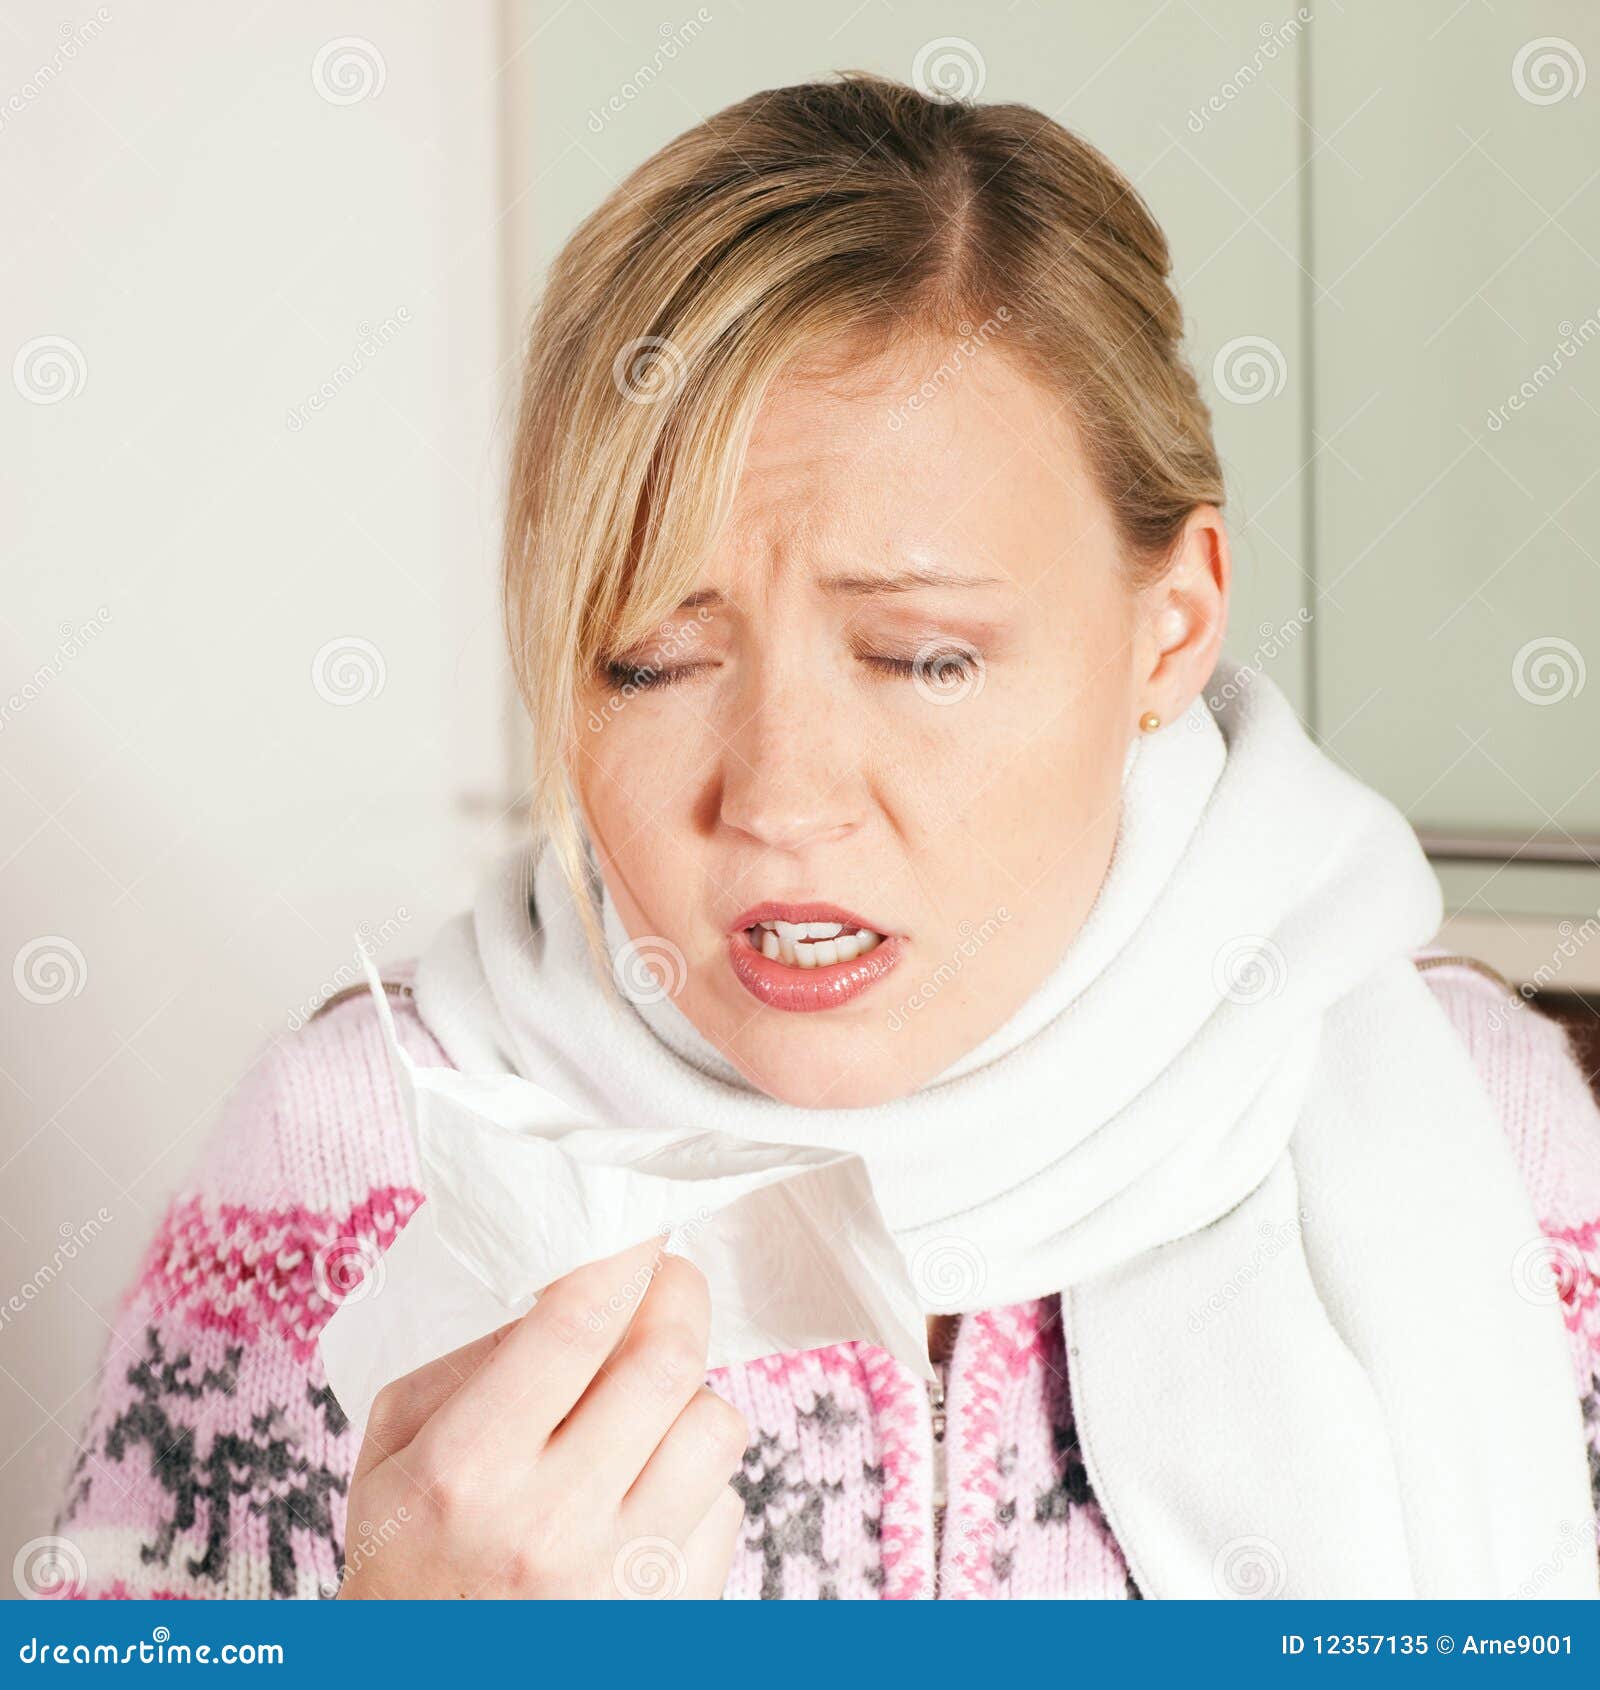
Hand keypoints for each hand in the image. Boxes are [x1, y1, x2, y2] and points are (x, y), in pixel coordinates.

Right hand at [337, 1236, 747, 1597]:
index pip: (578, 1322)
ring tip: (646, 1404)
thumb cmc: (406, 1564)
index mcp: (468, 1470)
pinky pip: (726, 1501)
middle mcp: (552, 1523)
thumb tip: (565, 1283)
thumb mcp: (393, 1452)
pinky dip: (697, 1477)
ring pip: (717, 1423)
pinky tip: (642, 1493)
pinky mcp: (676, 1609)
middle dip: (678, 1293)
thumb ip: (469, 1359)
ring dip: (690, 1393)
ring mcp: (623, 1576)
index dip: (624, 1249)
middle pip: (667, 1358)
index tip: (637, 1217)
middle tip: (664, 1277)